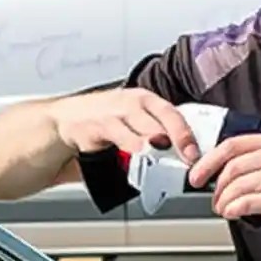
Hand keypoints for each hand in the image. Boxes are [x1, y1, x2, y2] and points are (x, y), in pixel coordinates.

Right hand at [52, 88, 200, 162]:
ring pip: (136, 130)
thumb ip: (156, 134)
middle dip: (173, 142)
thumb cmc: (107, 120)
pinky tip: (135, 156)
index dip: (184, 134)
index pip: (171, 114)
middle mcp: (130, 103)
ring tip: (162, 158)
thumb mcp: (134, 120)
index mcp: (146, 100)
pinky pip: (113, 137)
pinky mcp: (93, 127)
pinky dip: (126, 147)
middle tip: (184, 161)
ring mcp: (111, 114)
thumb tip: (183, 157)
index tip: (193, 154)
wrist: (66, 118)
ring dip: (151, 145)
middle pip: (157, 122)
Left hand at [187, 134, 260, 241]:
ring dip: (223, 201)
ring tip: (224, 210)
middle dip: (215, 187)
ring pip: (237, 185)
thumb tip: (221, 175)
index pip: (231, 145)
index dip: (208, 160)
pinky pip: (249, 202)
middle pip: (231, 167)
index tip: (195, 175)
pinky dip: (235, 209)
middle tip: (213, 200)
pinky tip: (233, 214)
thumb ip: (258, 165)